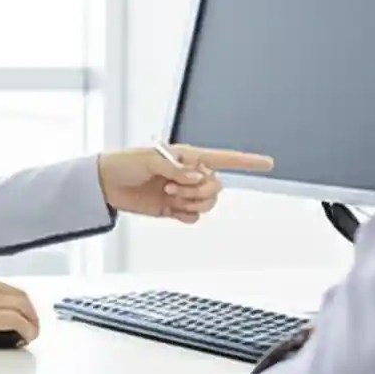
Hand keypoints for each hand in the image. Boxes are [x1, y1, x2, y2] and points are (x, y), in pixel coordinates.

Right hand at [0, 273, 39, 345]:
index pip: (9, 288)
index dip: (22, 303)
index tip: (24, 314)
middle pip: (20, 296)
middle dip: (31, 312)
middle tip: (32, 325)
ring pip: (22, 306)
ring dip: (31, 321)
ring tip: (31, 333)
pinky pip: (16, 320)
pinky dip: (26, 328)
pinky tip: (25, 336)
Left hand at [96, 143, 273, 222]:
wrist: (106, 185)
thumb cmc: (125, 163)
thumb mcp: (149, 158)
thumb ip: (175, 167)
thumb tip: (196, 175)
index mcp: (188, 156)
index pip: (223, 158)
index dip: (247, 161)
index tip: (268, 163)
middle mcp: (190, 174)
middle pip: (217, 186)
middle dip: (199, 189)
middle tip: (172, 185)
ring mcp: (183, 192)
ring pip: (208, 203)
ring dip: (192, 202)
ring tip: (169, 195)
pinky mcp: (175, 209)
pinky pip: (194, 217)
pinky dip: (186, 215)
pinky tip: (171, 209)